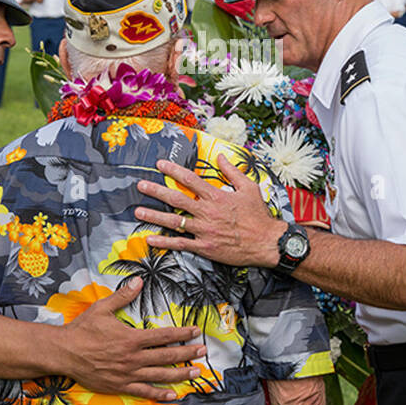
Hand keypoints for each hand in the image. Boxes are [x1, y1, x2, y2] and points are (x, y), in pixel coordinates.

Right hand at [60, 278, 205, 401]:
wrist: (64, 353)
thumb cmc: (82, 330)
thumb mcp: (102, 308)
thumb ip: (123, 295)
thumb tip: (138, 280)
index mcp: (131, 338)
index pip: (164, 336)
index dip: (182, 334)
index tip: (196, 332)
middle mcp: (133, 358)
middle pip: (167, 356)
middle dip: (188, 354)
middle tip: (203, 351)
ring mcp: (127, 374)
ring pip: (160, 376)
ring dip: (180, 374)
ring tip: (196, 372)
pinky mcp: (120, 386)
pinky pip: (144, 391)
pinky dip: (160, 394)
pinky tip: (173, 395)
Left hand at [135, 156, 285, 266]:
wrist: (267, 243)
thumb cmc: (259, 215)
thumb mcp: (249, 187)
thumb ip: (232, 171)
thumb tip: (220, 156)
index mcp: (217, 196)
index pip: (190, 180)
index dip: (173, 171)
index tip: (160, 165)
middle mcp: (207, 212)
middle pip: (176, 199)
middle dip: (156, 191)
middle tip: (141, 186)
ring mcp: (205, 231)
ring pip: (174, 222)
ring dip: (154, 216)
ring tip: (138, 212)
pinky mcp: (205, 248)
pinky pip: (181, 244)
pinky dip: (165, 242)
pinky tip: (151, 239)